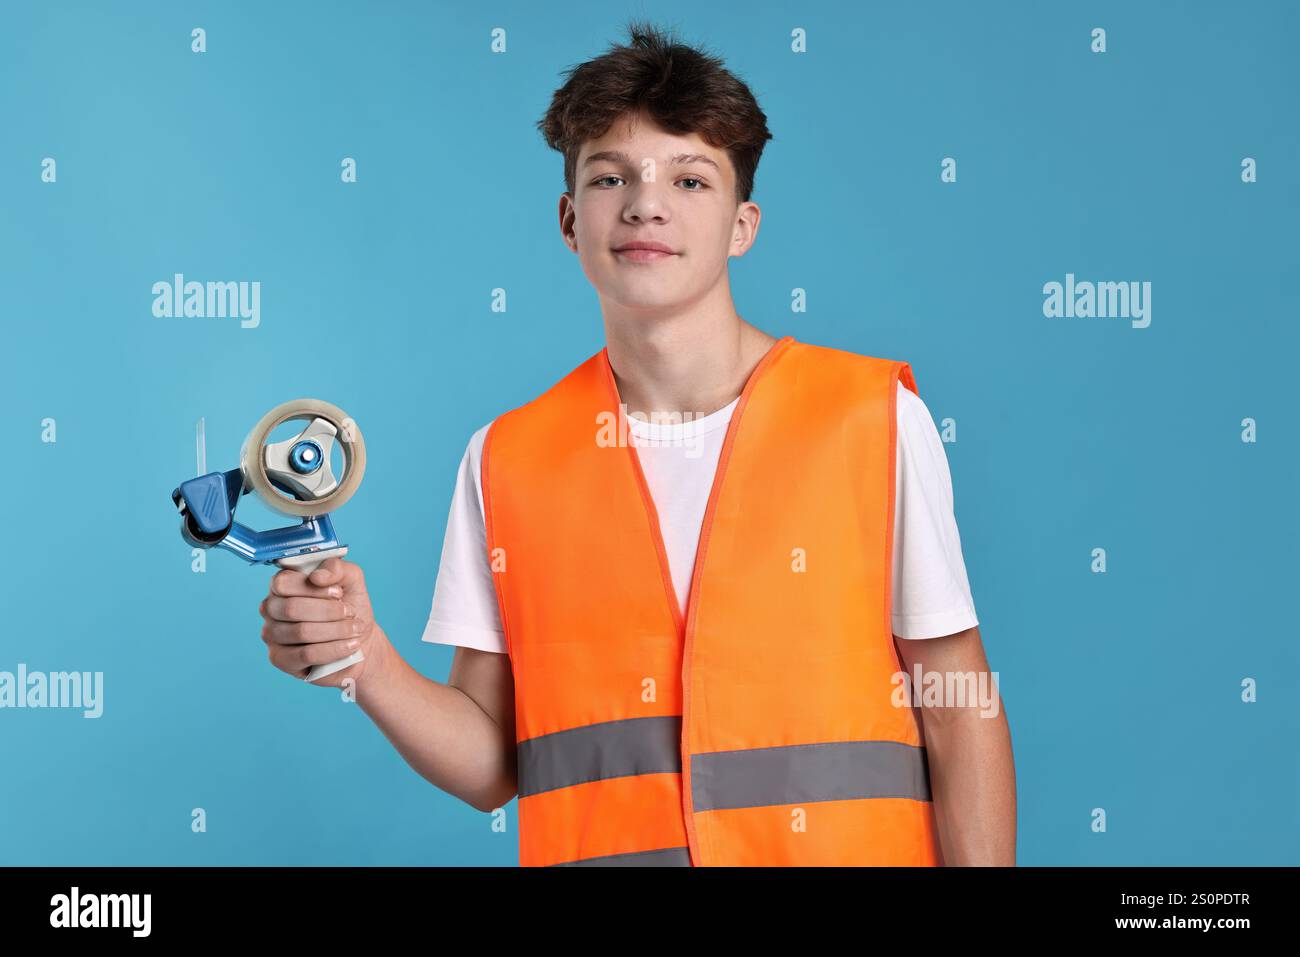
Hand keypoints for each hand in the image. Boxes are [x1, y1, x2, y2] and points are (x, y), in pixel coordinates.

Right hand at [259, 557, 386, 685]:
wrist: (360, 638)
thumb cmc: (350, 605)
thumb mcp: (351, 579)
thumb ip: (336, 568)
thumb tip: (317, 576)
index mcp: (282, 585)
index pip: (283, 583)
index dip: (314, 589)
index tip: (339, 592)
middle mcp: (271, 608)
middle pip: (292, 608)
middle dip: (329, 611)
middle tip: (350, 613)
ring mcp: (272, 634)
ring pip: (302, 632)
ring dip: (337, 630)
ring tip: (355, 629)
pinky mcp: (280, 659)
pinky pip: (306, 654)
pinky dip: (334, 649)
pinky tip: (350, 645)